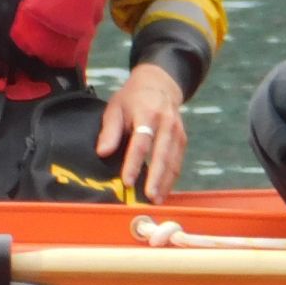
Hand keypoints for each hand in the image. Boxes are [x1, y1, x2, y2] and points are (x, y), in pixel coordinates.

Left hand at [99, 63, 187, 203]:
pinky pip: (178, 161)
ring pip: (174, 160)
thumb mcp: (116, 107)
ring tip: (157, 200)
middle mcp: (166, 122)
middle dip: (156, 177)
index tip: (127, 182)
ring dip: (166, 182)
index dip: (134, 163)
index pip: (141, 142)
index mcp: (147, 113)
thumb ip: (109, 130)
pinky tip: (164, 191)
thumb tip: (102, 153)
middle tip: (149, 197)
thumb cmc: (132, 99)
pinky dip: (172, 178)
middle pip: (162, 154)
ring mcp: (177, 131)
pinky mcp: (183, 138)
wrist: (160, 84)